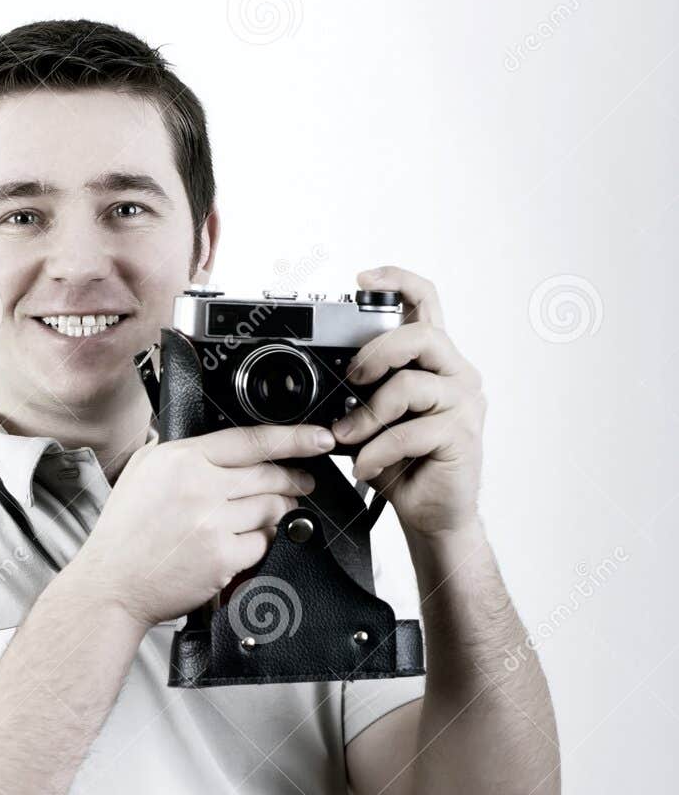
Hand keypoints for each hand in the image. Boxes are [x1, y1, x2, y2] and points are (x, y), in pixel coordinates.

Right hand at [69, 421, 335, 628]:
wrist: (112, 585)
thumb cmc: (125, 534)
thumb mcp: (142, 472)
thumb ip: (179, 453)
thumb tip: (217, 444)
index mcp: (180, 459)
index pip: (251, 440)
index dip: (294, 437)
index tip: (318, 438)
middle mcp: (198, 486)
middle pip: (269, 474)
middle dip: (295, 479)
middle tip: (303, 482)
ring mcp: (212, 523)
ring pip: (271, 509)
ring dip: (280, 511)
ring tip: (274, 513)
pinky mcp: (222, 557)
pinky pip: (263, 543)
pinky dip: (262, 543)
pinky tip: (247, 544)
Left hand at [331, 266, 486, 538]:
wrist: (433, 514)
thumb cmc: (406, 467)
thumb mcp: (375, 422)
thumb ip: (364, 394)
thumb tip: (330, 381)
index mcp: (437, 363)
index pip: (427, 304)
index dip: (398, 281)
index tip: (363, 279)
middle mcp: (457, 375)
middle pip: (422, 336)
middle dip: (376, 354)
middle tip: (351, 380)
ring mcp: (464, 404)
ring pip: (410, 386)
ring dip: (367, 415)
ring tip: (350, 438)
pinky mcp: (462, 435)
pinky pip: (409, 432)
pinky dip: (377, 450)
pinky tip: (367, 464)